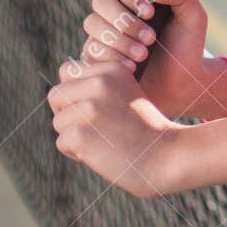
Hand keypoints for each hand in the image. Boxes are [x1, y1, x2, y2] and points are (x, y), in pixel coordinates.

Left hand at [49, 57, 182, 197]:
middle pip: (56, 95)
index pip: (68, 72)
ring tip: (104, 142)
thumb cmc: (147, 131)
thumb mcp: (126, 95)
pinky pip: (63, 142)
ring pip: (59, 122)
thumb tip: (56, 93)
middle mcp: (99, 83)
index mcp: (112, 69)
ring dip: (75, 135)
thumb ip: (96, 88)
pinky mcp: (81, 133)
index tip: (100, 109)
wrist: (169, 157)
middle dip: (68, 113)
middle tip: (94, 128)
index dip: (77, 93)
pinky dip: (78, 153)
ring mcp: (90, 108)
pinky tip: (102, 154)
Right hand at [79, 0, 220, 119]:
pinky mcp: (95, 57)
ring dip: (120, 40)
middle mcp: (114, 10)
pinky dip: (112, 58)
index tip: (150, 10)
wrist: (181, 85)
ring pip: (92, 25)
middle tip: (151, 38)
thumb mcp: (194, 16)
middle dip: (125, 20)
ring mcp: (102, 33)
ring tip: (144, 55)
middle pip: (100, 0)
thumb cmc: (186, 47)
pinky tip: (132, 68)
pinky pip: (89, 51)